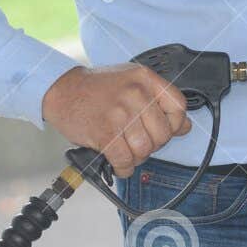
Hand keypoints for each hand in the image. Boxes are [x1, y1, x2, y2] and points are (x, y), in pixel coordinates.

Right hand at [40, 62, 192, 176]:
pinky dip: (124, 168)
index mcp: (146, 79)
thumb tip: (184, 126)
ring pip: (144, 149)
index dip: (176, 124)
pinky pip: (124, 159)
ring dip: (137, 158)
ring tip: (128, 153)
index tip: (167, 131)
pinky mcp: (104, 131)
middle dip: (153, 145)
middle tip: (141, 144)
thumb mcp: (132, 81)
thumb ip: (158, 100)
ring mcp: (120, 113)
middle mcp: (136, 94)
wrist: (62, 89)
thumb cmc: (97, 87)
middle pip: (162, 133)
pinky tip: (120, 165)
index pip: (178, 106)